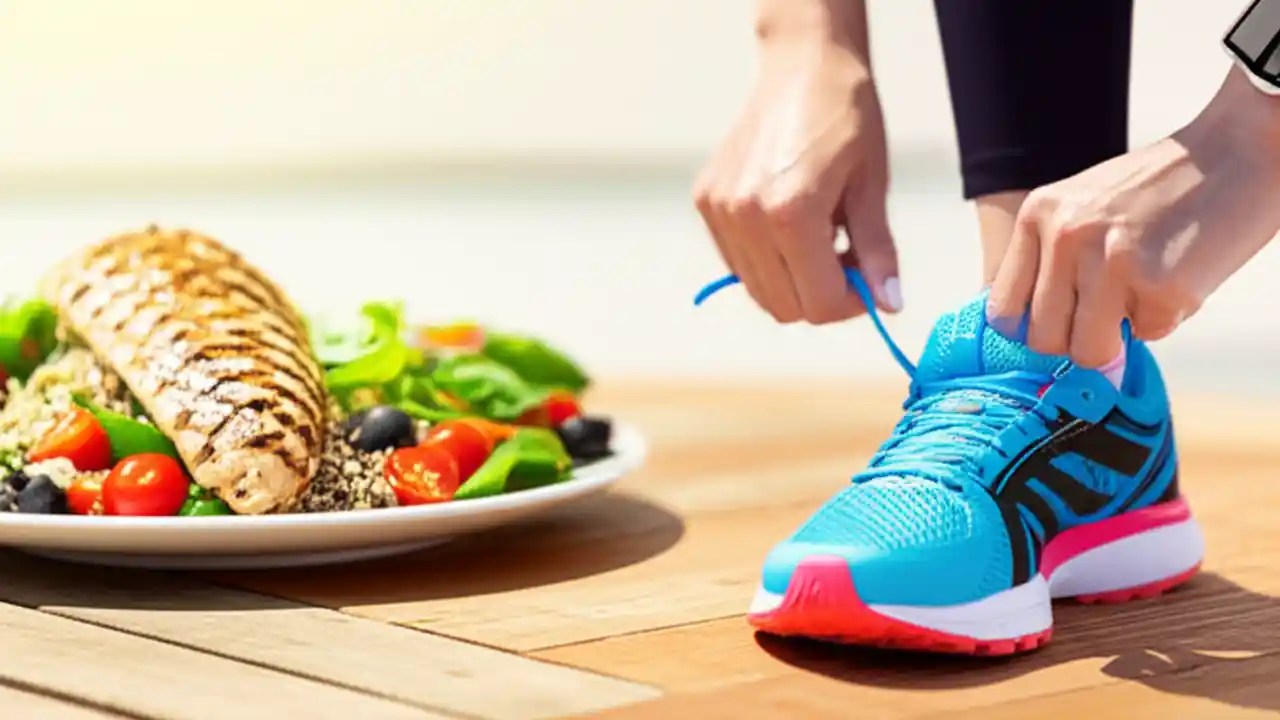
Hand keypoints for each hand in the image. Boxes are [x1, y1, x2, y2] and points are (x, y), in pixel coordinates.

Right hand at [693, 1, 898, 323]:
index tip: (869, 283)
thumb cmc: (845, 117)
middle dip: (822, 296)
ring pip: (758, 290)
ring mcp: (720, 210)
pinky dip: (767, 260)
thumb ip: (878, 250)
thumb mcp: (871, 185)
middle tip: (847, 260)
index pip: (819, 303)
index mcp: (791, 212)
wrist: (802, 67)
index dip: (851, 303)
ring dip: (793, 280)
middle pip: (784, 306)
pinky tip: (791, 224)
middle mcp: (746, 216)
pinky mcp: (707, 201)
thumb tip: (889, 303)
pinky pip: (738, 262)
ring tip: (820, 238)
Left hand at [987, 68, 1279, 367]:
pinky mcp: (1159, 283)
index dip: (1032, 329)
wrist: (1239, 147)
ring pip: (1090, 351)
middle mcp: (1065, 237)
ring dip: (1119, 339)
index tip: (1060, 326)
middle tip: (1109, 318)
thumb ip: (1056, 260)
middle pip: (1044, 339)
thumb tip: (1039, 334)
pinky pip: (1150, 335)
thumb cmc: (1162, 186)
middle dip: (1078, 341)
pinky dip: (1166, 317)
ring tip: (1143, 295)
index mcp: (1039, 216)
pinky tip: (1180, 276)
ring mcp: (1110, 261)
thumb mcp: (1084, 206)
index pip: (1003, 310)